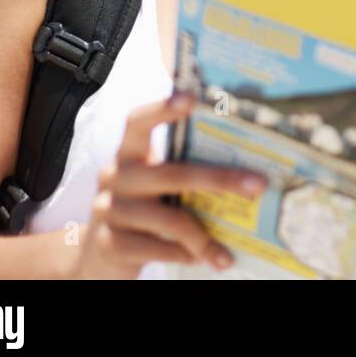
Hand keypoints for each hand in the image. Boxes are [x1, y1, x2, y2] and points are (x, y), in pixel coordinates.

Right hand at [72, 92, 266, 278]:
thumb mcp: (153, 188)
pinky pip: (159, 247)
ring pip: (170, 218)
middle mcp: (115, 177)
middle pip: (173, 173)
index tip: (192, 97)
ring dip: (205, 237)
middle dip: (221, 179)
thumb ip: (181, 173)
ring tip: (228, 253)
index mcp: (129, 155)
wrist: (97, 259)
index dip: (162, 108)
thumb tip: (245, 172)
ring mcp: (109, 210)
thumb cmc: (141, 212)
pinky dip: (186, 254)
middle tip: (258, 185)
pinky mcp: (110, 243)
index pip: (137, 122)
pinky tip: (205, 259)